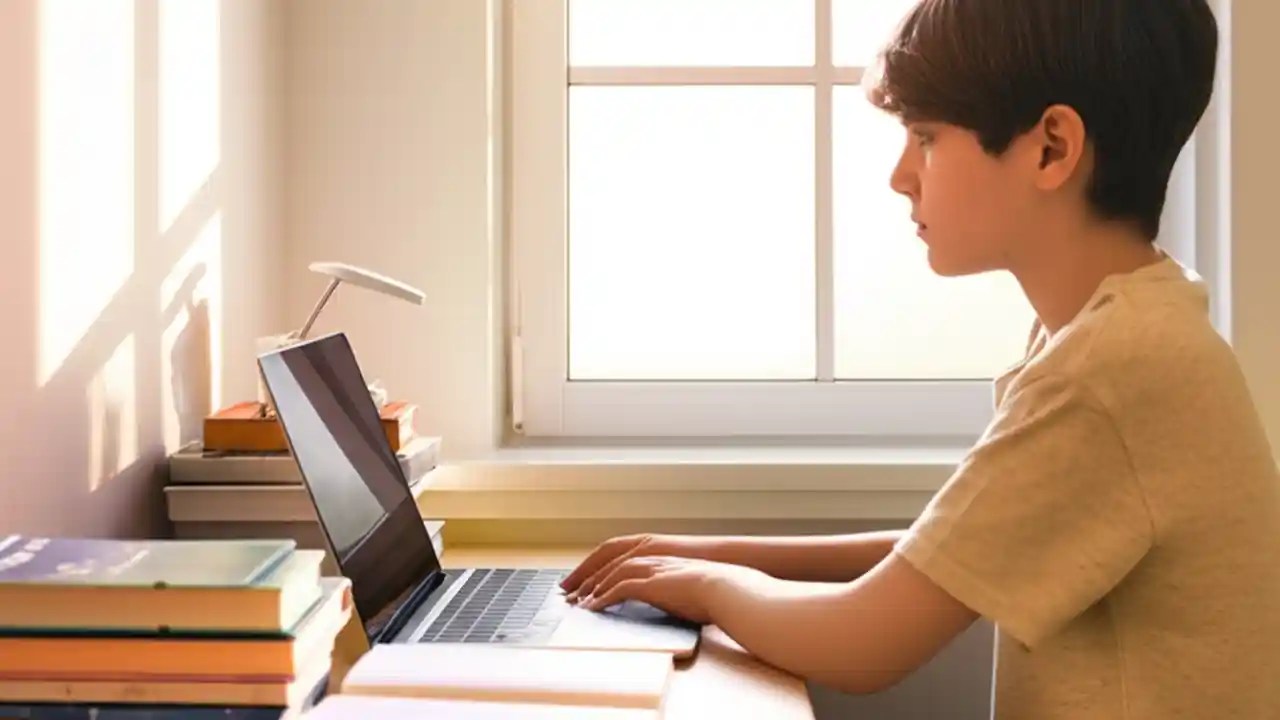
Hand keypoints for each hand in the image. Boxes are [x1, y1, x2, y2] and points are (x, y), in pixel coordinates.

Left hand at [578, 555, 763, 624]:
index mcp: (656, 549)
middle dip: (584, 574)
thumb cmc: (712, 586)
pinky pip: (619, 589)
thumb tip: (661, 593)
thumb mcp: (683, 577)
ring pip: (609, 573)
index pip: (616, 551)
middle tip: (566, 590)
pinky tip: (594, 608)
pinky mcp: (651, 583)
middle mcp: (649, 553)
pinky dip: (603, 598)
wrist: (726, 586)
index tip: (582, 576)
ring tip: (577, 602)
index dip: (596, 563)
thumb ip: (667, 579)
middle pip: (606, 559)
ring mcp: (649, 567)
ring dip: (590, 588)